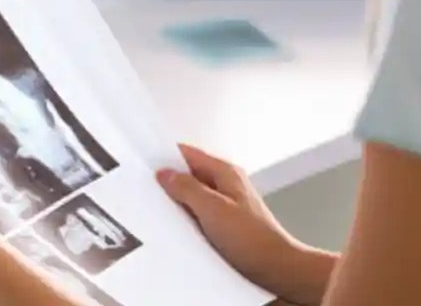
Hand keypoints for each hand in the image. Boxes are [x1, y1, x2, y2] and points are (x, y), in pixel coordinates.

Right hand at [157, 145, 313, 295]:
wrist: (275, 266)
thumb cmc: (252, 238)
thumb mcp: (212, 208)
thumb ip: (187, 188)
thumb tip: (166, 175)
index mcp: (225, 172)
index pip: (188, 154)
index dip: (166, 157)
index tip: (144, 164)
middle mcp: (226, 184)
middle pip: (189, 174)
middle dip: (169, 182)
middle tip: (148, 190)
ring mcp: (226, 204)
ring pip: (193, 196)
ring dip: (178, 203)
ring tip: (161, 211)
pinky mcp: (225, 223)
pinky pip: (199, 214)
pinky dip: (187, 218)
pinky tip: (178, 228)